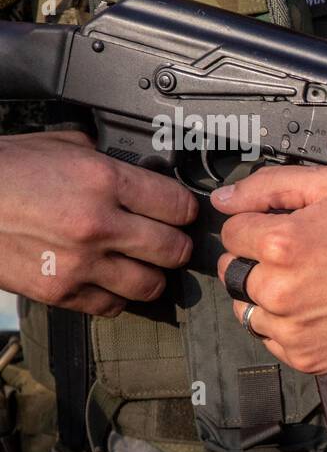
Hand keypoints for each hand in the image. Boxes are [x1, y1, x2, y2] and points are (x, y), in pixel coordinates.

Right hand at [0, 130, 196, 315]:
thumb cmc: (3, 170)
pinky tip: (107, 279)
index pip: (179, 206)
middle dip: (174, 245)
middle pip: (175, 250)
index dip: (184, 210)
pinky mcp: (60, 292)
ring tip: (139, 263)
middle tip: (164, 240)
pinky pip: (112, 306)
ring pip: (151, 285)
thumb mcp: (60, 144)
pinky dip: (116, 296)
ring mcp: (80, 262)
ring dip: (151, 275)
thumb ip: (106, 158)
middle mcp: (98, 224)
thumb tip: (142, 166)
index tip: (179, 212)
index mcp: (103, 180)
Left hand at [212, 165, 326, 373]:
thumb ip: (271, 186)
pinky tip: (317, 311)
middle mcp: (280, 290)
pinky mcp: (307, 357)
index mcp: (281, 244)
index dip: (256, 226)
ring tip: (307, 286)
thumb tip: (224, 200)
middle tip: (298, 258)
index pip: (231, 232)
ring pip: (247, 310)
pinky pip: (271, 341)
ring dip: (267, 298)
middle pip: (233, 273)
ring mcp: (292, 329)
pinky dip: (286, 328)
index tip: (284, 230)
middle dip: (257, 262)